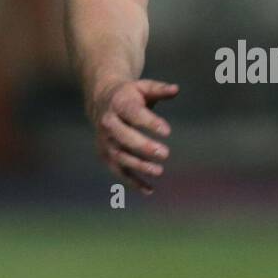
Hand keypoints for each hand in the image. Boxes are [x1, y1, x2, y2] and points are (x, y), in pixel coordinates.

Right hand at [90, 78, 178, 194]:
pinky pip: (119, 171)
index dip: (149, 122)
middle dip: (143, 146)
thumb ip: (160, 89)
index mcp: (118, 104)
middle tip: (165, 153)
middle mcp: (108, 123)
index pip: (133, 113)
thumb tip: (176, 89)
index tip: (167, 131)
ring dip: (139, 165)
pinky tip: (149, 190)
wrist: (101, 101)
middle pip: (123, 137)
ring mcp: (106, 141)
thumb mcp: (143, 87)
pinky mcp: (107, 155)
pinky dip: (132, 182)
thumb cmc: (129, 95)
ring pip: (120, 156)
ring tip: (159, 171)